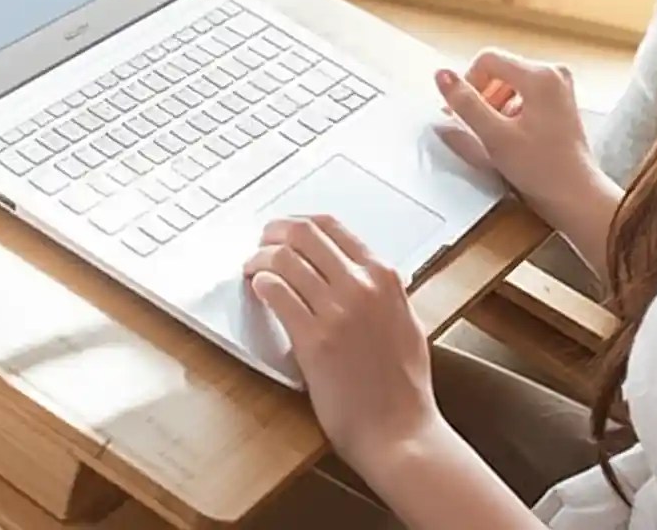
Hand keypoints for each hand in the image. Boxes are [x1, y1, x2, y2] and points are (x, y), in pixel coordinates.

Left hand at [243, 215, 438, 470]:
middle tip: (259, 245)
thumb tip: (358, 276)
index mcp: (384, 278)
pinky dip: (260, 284)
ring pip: (283, 258)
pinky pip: (276, 292)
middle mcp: (362, 286)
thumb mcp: (406, 324)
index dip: (298, 224)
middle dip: (272, 233)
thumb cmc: (404, 388)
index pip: (332, 226)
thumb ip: (384, 295)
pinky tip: (256, 290)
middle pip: (303, 233)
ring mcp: (337, 311)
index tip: (283, 233)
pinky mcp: (313, 339)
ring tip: (250, 269)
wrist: (400, 432)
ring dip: (258, 258)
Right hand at [435, 48, 599, 225]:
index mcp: (540, 75)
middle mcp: (553, 73)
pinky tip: (511, 137)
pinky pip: (522, 95)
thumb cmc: (541, 169)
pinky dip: (509, 112)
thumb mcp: (494, 136)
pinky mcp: (558, 101)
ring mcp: (558, 87)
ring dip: (494, 107)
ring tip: (496, 137)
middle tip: (479, 129)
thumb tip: (442, 75)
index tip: (463, 113)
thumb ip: (465, 104)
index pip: (487, 60)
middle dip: (482, 98)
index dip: (467, 84)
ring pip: (508, 84)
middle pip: (498, 71)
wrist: (575, 194)